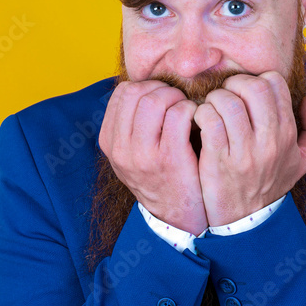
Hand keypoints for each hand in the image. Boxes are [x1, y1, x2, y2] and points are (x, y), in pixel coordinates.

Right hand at [98, 80, 207, 234]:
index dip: (146, 86)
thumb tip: (146, 87)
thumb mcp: (132, 156)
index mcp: (109, 143)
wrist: (176, 219)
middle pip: (138, 92)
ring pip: (156, 100)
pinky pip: (179, 114)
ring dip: (176, 98)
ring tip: (186, 109)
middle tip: (177, 101)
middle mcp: (121, 149)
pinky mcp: (170, 159)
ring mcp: (144, 155)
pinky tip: (196, 120)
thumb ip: (131, 125)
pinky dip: (191, 109)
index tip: (161, 98)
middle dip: (163, 89)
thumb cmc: (160, 178)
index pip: (123, 93)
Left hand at [193, 72, 305, 226]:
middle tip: (225, 97)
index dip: (256, 80)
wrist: (246, 223)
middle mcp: (269, 141)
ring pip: (227, 101)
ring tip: (211, 109)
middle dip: (233, 84)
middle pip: (252, 87)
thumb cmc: (270, 185)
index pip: (274, 84)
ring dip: (214, 99)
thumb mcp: (302, 161)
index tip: (245, 94)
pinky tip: (200, 123)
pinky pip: (208, 120)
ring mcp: (244, 152)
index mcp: (288, 135)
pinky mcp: (218, 161)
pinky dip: (201, 114)